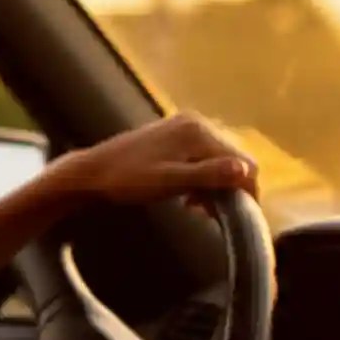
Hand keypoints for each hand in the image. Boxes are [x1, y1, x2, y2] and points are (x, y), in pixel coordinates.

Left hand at [45, 113, 258, 206]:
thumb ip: (208, 175)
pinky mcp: (174, 135)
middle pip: (234, 159)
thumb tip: (246, 170)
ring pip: (219, 160)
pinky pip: (202, 157)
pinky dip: (202, 178)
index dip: (247, 191)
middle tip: (212, 214)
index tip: (241, 216)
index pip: (243, 162)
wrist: (93, 173)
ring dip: (215, 186)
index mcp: (198, 132)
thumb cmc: (129, 180)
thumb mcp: (171, 181)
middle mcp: (196, 123)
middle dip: (230, 189)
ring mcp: (185, 127)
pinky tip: (188, 197)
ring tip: (198, 208)